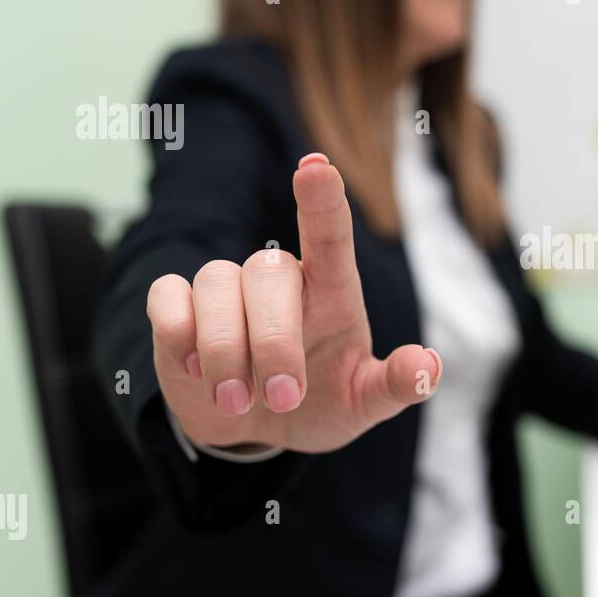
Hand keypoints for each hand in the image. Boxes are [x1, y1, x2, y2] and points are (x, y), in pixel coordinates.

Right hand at [145, 152, 442, 453]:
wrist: (253, 429)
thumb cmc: (315, 402)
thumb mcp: (361, 403)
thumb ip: (394, 386)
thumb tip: (428, 369)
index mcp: (331, 291)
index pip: (330, 234)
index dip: (323, 199)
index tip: (316, 166)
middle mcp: (278, 280)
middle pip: (269, 273)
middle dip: (273, 342)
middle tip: (285, 398)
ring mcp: (226, 289)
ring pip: (216, 284)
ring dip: (225, 350)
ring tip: (239, 401)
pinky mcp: (178, 307)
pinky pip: (168, 297)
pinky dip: (178, 334)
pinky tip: (194, 371)